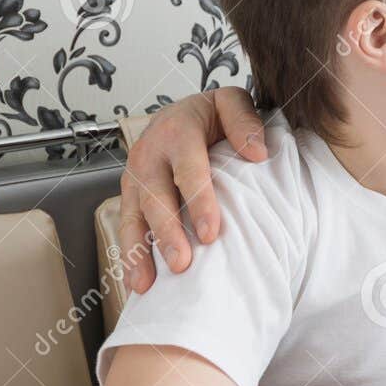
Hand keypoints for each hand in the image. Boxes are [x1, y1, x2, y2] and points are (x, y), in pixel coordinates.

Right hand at [118, 87, 266, 292]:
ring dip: (139, 250)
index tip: (210, 233)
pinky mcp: (130, 195)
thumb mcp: (230, 102)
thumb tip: (258, 152)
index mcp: (177, 129)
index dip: (198, 201)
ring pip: (133, 214)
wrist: (179, 113)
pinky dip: (129, 254)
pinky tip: (137, 282)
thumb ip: (244, 121)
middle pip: (155, 196)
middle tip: (181, 263)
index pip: (188, 168)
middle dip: (167, 232)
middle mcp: (150, 152)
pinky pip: (127, 225)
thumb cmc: (210, 115)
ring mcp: (135, 175)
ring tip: (147, 283)